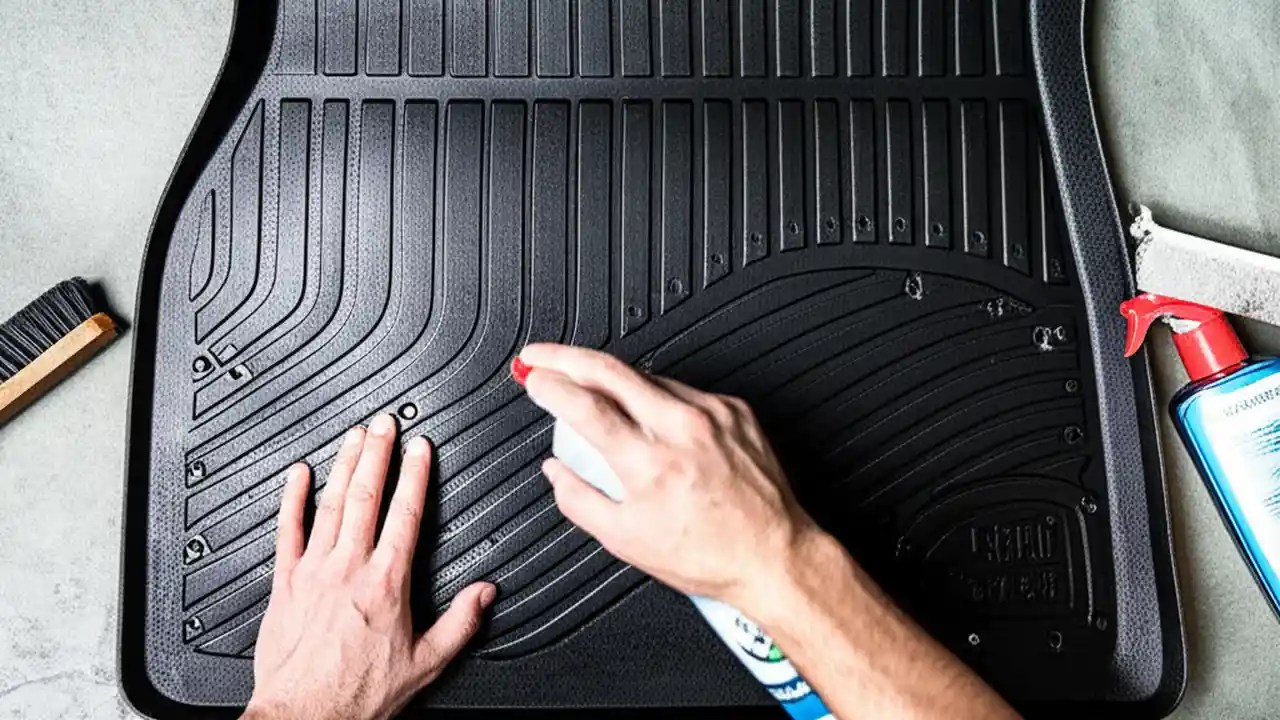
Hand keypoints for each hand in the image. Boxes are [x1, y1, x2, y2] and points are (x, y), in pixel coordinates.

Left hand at [244, 414, 495, 719]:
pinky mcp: (283, 583)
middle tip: (385, 422)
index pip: (405, 514)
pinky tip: (297, 475)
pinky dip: (292, 498)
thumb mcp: (426, 664)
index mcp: (387, 583)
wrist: (304, 716)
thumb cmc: (358, 694)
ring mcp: (313, 571)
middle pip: (366, 496)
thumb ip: (460, 623)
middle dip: (378, 454)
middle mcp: (349, 568)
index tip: (419, 448)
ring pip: (330, 503)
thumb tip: (485, 593)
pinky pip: (287, 530)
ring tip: (354, 436)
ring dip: (344, 465)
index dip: (414, 475)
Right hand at [517, 343, 819, 609]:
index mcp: (650, 463)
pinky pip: (683, 390)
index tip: (532, 378)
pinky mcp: (735, 409)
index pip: (585, 405)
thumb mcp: (627, 541)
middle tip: (540, 356)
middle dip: (564, 356)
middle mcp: (682, 428)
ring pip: (648, 377)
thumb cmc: (710, 555)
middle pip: (610, 370)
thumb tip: (556, 472)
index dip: (549, 384)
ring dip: (612, 378)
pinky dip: (658, 397)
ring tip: (592, 392)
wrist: (773, 555)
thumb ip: (579, 500)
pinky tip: (651, 416)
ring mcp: (712, 413)